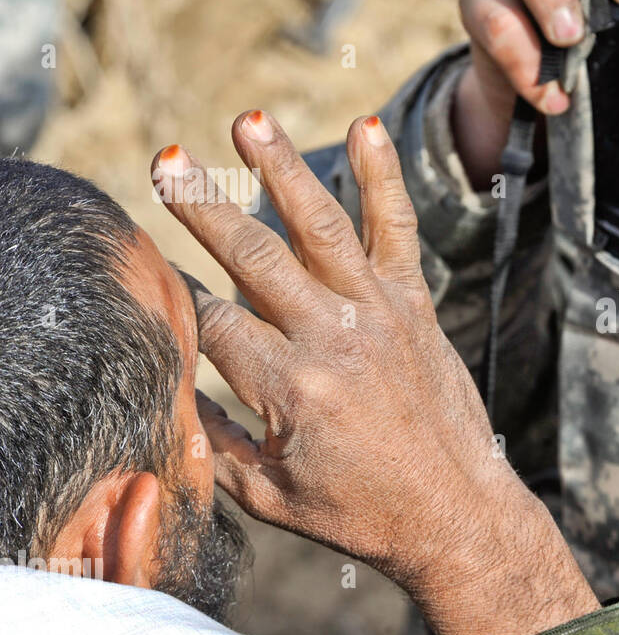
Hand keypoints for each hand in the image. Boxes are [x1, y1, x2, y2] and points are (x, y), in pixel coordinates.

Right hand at [151, 110, 598, 634]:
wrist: (459, 514)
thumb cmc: (363, 515)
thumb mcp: (272, 497)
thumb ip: (216, 445)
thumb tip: (168, 396)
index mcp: (292, 388)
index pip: (212, 322)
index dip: (172, 293)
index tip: (142, 264)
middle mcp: (335, 339)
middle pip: (255, 258)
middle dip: (204, 208)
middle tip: (164, 162)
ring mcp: (380, 315)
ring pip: (322, 228)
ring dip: (282, 169)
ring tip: (248, 119)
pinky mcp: (415, 306)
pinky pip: (398, 231)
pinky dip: (382, 178)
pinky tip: (363, 125)